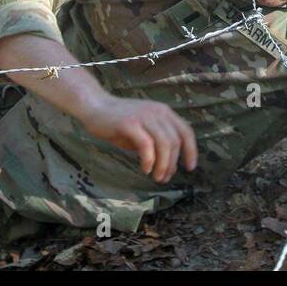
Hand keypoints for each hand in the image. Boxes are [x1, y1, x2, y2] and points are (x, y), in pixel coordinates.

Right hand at [77, 95, 197, 184]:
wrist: (95, 107)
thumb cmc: (119, 122)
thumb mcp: (144, 130)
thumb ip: (157, 143)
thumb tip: (170, 166)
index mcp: (164, 112)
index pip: (186, 131)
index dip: (191, 150)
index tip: (190, 167)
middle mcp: (157, 112)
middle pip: (175, 141)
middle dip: (172, 164)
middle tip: (164, 178)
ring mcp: (144, 116)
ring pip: (164, 144)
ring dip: (163, 165)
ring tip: (156, 177)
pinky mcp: (129, 123)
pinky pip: (146, 144)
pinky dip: (149, 160)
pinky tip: (145, 169)